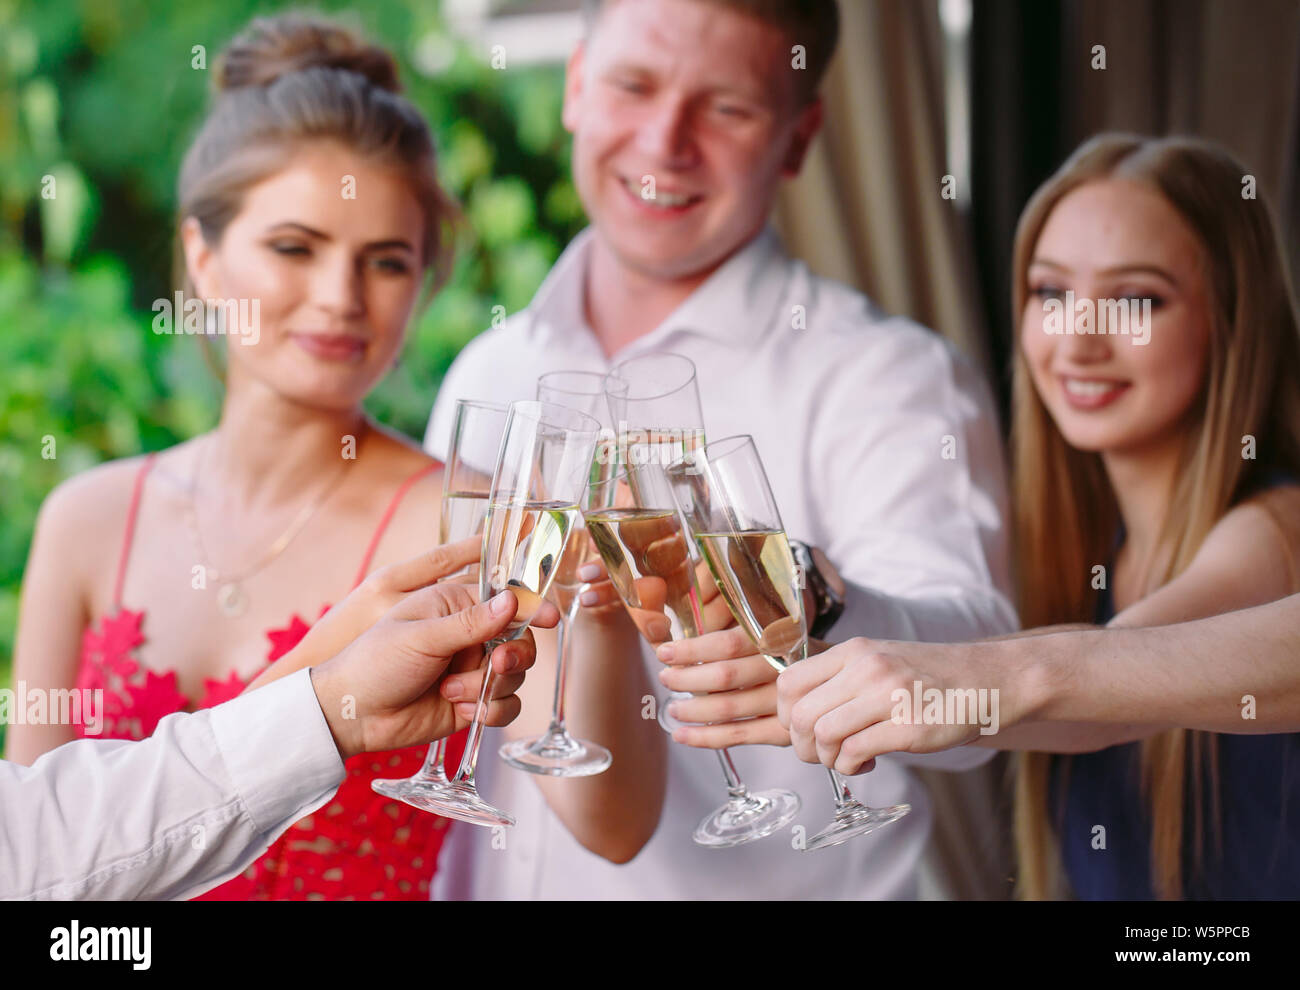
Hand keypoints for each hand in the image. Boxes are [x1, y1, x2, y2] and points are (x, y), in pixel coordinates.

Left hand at [245, 538, 522, 691]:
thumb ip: (471, 621)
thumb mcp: (421, 636)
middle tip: (495, 663)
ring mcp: (472, 671)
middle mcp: (468, 637)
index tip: (550, 617)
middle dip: (513, 654)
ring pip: (515, 676)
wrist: (352, 714)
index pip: (505, 600)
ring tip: (453, 691)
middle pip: (520, 640)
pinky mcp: (472, 704)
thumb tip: (513, 600)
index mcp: (454, 606)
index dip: (531, 607)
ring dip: (490, 686)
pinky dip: (493, 710)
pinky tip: (463, 711)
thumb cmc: (375, 662)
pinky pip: (506, 706)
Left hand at [655, 626, 787, 746]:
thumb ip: (736, 636)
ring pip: (728, 708)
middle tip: (665, 678)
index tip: (664, 652)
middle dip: (686, 679)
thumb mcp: (772, 634)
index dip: (691, 650)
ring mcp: (784, 703)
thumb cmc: (792, 656)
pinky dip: (706, 738)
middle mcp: (782, 670)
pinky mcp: (784, 732)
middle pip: (725, 676)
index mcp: (776, 640)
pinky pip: (739, 736)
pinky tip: (684, 736)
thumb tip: (682, 644)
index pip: (727, 644)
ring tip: (673, 708)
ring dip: (693, 710)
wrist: (834, 684)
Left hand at [777, 637, 995, 774]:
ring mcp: (889, 696)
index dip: (785, 714)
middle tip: (821, 753)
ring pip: (823, 735)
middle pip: (799, 715)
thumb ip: (839, 678)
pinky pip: (855, 753)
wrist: (987, 678)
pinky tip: (867, 763)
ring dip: (828, 759)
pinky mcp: (909, 727)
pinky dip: (851, 767)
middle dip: (802, 745)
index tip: (801, 728)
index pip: (788, 682)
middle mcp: (866, 669)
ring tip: (847, 759)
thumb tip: (796, 714)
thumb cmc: (927, 676)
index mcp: (853, 651)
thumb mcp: (877, 659)